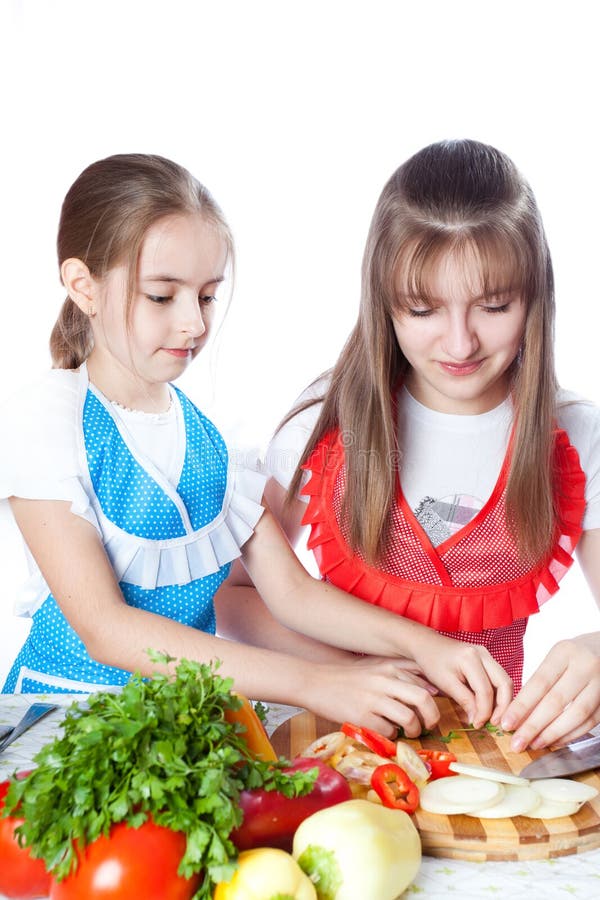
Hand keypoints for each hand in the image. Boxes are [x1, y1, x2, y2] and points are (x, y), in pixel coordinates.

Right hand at [305, 657, 442, 736]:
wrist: (315, 682)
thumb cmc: (348, 677)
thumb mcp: (376, 667)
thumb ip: (403, 674)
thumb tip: (433, 688)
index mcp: (389, 668)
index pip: (424, 683)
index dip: (435, 700)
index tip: (432, 709)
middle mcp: (384, 681)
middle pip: (422, 699)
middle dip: (432, 716)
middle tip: (429, 724)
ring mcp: (373, 699)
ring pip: (408, 718)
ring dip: (414, 730)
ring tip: (409, 732)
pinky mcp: (361, 716)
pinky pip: (388, 731)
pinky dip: (391, 736)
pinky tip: (385, 732)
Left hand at [412, 633, 513, 728]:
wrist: (427, 645)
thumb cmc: (432, 663)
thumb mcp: (445, 683)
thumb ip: (464, 700)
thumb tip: (477, 720)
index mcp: (470, 658)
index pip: (485, 690)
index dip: (484, 712)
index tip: (477, 725)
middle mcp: (483, 654)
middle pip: (505, 683)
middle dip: (503, 707)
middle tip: (495, 724)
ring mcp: (487, 655)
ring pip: (505, 681)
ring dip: (502, 701)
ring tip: (493, 718)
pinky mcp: (486, 659)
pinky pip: (498, 678)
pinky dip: (498, 694)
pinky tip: (491, 707)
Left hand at [501, 637, 599, 750]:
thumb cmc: (575, 655)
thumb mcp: (556, 658)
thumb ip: (539, 682)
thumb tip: (518, 715)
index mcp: (564, 652)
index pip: (539, 683)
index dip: (521, 706)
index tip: (506, 723)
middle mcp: (584, 666)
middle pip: (556, 701)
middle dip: (533, 726)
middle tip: (517, 743)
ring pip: (575, 715)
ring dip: (552, 734)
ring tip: (534, 744)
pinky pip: (590, 722)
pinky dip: (571, 735)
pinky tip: (555, 741)